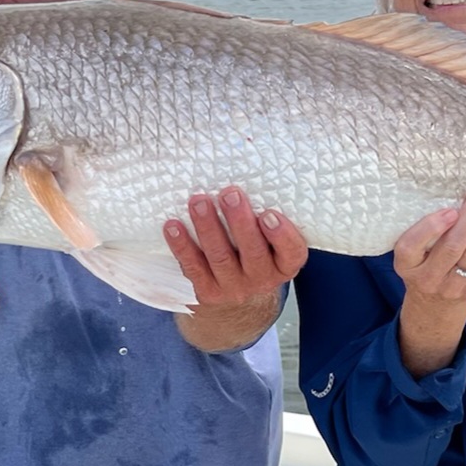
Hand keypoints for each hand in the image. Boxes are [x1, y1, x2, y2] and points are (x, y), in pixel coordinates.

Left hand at [163, 187, 307, 308]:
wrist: (236, 304)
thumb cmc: (254, 255)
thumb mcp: (270, 242)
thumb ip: (265, 214)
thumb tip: (248, 162)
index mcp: (284, 264)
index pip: (292, 252)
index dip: (282, 235)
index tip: (269, 214)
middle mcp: (262, 279)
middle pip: (253, 252)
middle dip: (240, 221)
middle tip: (229, 194)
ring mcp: (234, 288)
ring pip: (221, 257)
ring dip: (208, 227)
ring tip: (198, 201)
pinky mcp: (207, 292)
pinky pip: (193, 268)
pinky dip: (182, 246)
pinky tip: (172, 226)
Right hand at [390, 183, 465, 378]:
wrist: (433, 304)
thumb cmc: (422, 264)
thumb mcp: (412, 251)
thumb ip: (424, 231)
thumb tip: (458, 198)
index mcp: (405, 264)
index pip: (412, 245)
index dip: (432, 227)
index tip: (451, 209)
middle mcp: (426, 279)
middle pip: (452, 246)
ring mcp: (451, 288)